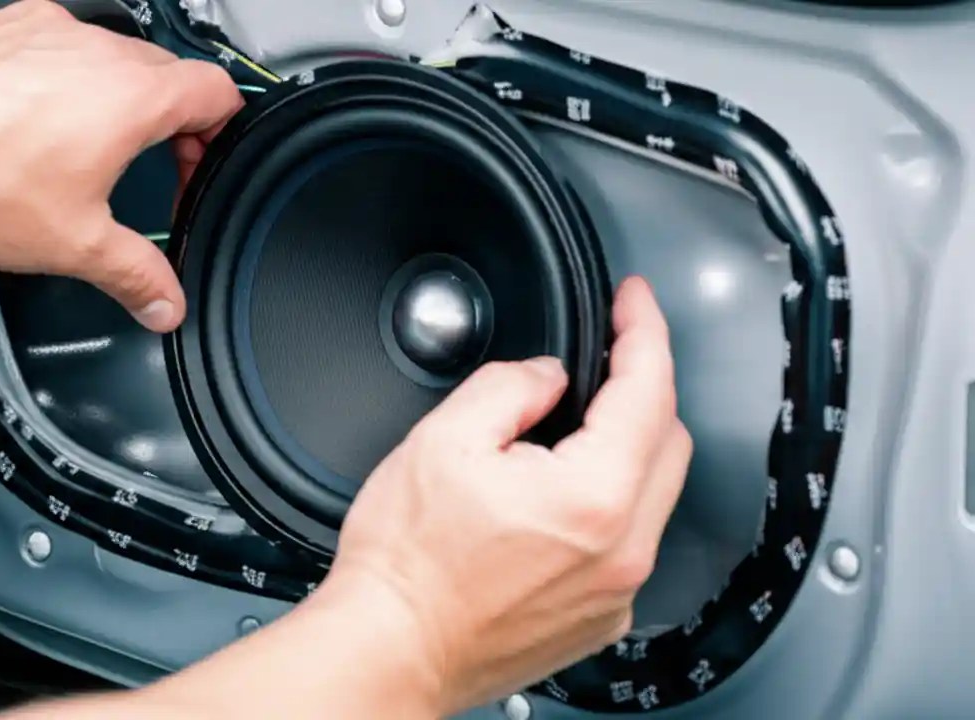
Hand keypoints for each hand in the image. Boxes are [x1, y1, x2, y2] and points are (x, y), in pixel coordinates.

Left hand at [0, 0, 242, 330]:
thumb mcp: (70, 243)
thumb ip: (134, 275)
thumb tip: (166, 302)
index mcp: (133, 95)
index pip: (218, 94)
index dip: (221, 139)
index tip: (195, 174)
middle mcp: (97, 49)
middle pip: (168, 77)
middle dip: (169, 128)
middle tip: (146, 175)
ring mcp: (49, 32)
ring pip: (111, 62)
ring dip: (113, 107)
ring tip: (81, 158)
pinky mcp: (6, 28)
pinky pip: (57, 54)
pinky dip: (61, 88)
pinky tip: (28, 132)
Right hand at [325, 277, 691, 715]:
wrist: (389, 648)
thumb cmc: (406, 565)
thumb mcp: (444, 439)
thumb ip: (510, 386)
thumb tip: (547, 378)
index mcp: (594, 495)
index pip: (649, 389)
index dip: (644, 330)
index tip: (634, 303)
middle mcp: (623, 550)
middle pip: (670, 441)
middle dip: (643, 388)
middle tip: (603, 358)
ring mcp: (616, 591)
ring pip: (655, 494)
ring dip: (629, 448)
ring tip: (566, 434)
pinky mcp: (600, 618)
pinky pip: (630, 542)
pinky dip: (612, 506)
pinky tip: (559, 500)